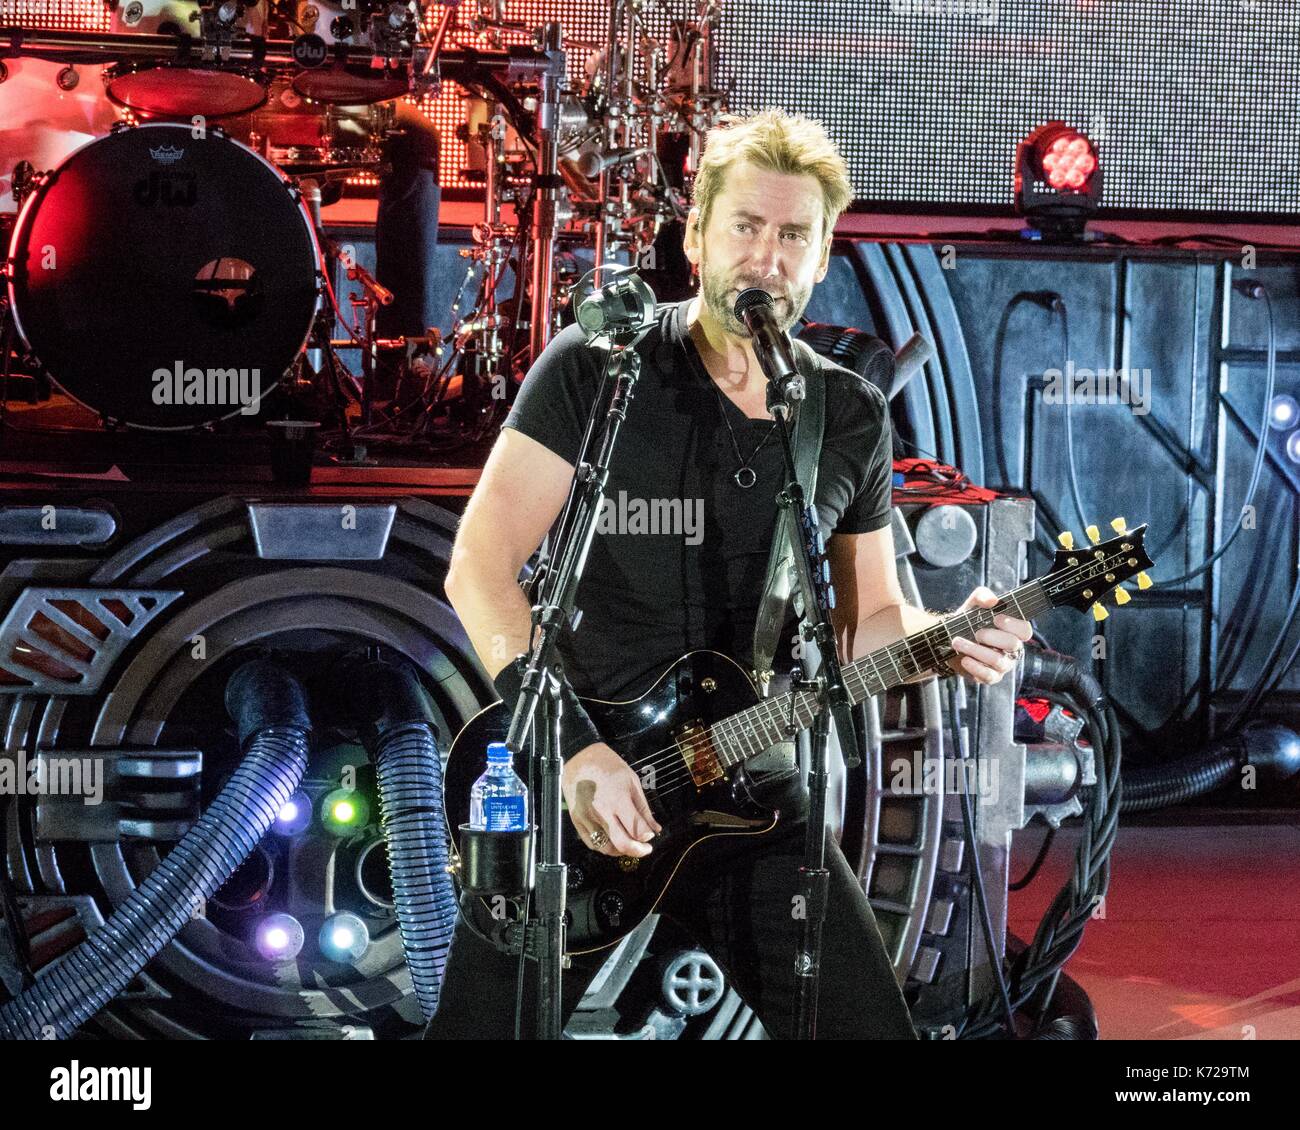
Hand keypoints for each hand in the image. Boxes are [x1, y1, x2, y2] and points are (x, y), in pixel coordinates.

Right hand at [562, 743, 662, 857]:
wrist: (579, 758)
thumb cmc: (607, 765)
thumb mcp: (632, 781)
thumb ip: (643, 808)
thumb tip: (654, 828)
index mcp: (617, 799)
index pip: (636, 829)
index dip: (647, 836)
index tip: (650, 835)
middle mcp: (601, 811)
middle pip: (622, 844)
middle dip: (637, 850)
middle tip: (644, 848)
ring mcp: (586, 818)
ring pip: (606, 848)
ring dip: (621, 851)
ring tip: (629, 843)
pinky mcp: (576, 821)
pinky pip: (591, 843)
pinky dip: (604, 846)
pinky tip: (613, 839)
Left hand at [946, 586, 1032, 685]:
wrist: (948, 640)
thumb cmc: (968, 621)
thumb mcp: (973, 605)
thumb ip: (983, 596)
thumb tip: (992, 601)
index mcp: (1013, 631)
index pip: (1025, 630)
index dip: (1014, 625)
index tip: (996, 618)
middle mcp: (1012, 649)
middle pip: (1013, 644)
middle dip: (992, 637)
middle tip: (976, 632)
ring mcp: (1003, 665)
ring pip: (998, 661)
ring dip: (976, 650)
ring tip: (958, 642)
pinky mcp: (990, 677)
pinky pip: (988, 676)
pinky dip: (975, 667)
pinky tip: (964, 659)